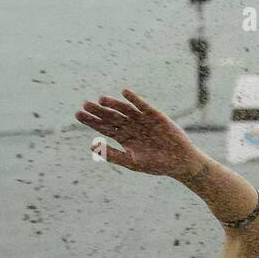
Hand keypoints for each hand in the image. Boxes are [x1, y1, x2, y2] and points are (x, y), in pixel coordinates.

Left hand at [75, 89, 197, 177]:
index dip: (91, 121)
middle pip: (111, 116)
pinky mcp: (154, 115)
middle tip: (85, 104)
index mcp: (124, 138)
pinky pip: (142, 105)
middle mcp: (131, 127)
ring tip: (101, 100)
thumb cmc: (156, 165)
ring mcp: (142, 120)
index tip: (78, 114)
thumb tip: (92, 145)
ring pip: (124, 110)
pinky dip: (134, 99)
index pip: (104, 127)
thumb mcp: (132, 162)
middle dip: (98, 111)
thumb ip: (112, 154)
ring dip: (114, 104)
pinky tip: (124, 92)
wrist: (180, 162)